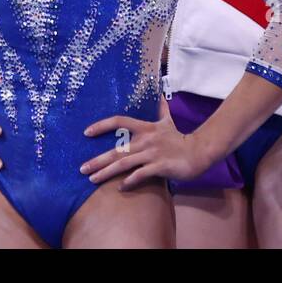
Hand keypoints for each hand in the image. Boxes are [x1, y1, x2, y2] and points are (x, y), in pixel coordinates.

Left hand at [80, 112, 213, 189]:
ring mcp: (152, 154)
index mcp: (146, 127)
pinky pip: (140, 175)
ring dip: (106, 172)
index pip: (119, 121)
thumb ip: (162, 109)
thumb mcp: (168, 121)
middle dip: (98, 160)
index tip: (86, 132)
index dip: (102, 125)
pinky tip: (120, 188)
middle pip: (117, 150)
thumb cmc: (180, 138)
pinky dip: (129, 182)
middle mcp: (146, 140)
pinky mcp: (160, 167)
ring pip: (124, 164)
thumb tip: (161, 94)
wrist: (198, 152)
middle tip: (82, 168)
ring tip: (92, 179)